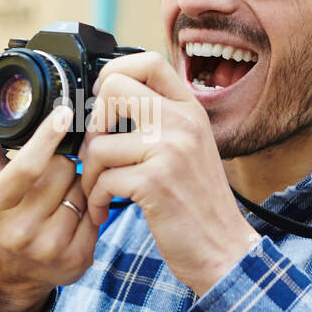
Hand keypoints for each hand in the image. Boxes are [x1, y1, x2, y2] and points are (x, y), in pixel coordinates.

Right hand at [0, 101, 97, 311]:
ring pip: (83, 188)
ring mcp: (51, 248)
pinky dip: (90, 204)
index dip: (47, 137)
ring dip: (78, 182)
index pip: (27, 166)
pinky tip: (74, 209)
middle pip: (63, 170)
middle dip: (63, 160)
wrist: (12, 273)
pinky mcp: (78, 259)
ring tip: (61, 191)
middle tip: (54, 168)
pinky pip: (97, 212)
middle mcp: (20, 230)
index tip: (64, 112)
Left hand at [78, 51, 258, 295]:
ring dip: (89, 173)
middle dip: (93, 123)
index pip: (148, 62)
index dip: (114, 74)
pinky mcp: (155, 182)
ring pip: (99, 143)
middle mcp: (183, 122)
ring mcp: (170, 150)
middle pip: (114, 89)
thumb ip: (161, 121)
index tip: (105, 102)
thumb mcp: (189, 148)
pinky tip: (103, 210)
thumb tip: (109, 99)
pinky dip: (95, 200)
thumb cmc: (197, 203)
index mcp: (190, 110)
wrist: (222, 249)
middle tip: (99, 153)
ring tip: (99, 192)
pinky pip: (103, 179)